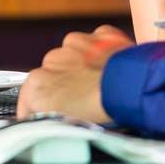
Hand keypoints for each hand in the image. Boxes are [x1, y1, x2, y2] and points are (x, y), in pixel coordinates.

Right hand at [16, 25, 132, 121]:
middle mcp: (52, 60)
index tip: (50, 117)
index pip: (29, 100)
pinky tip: (112, 69)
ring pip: (73, 55)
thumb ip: (50, 122)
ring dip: (83, 67)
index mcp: (37, 85)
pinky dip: (102, 53)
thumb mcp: (66, 128)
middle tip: (84, 104)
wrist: (135, 91)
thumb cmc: (103, 114)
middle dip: (65, 86)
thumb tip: (50, 128)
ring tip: (102, 86)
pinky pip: (97, 43)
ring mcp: (76, 44)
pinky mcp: (101, 35)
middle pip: (53, 74)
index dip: (40, 110)